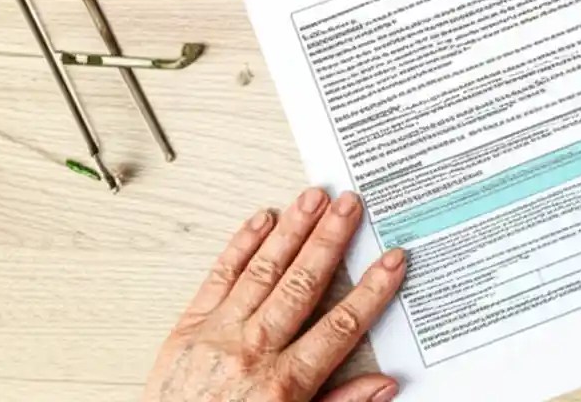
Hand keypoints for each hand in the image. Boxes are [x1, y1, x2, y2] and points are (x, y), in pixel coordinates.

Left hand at [143, 188, 405, 401]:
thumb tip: (384, 384)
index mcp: (285, 383)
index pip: (341, 326)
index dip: (372, 291)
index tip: (392, 261)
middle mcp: (253, 351)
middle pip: (302, 285)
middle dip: (331, 240)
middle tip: (350, 205)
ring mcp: (219, 333)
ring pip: (264, 271)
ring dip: (292, 230)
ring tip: (314, 198)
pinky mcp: (189, 326)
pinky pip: (219, 277)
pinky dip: (241, 245)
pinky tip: (262, 219)